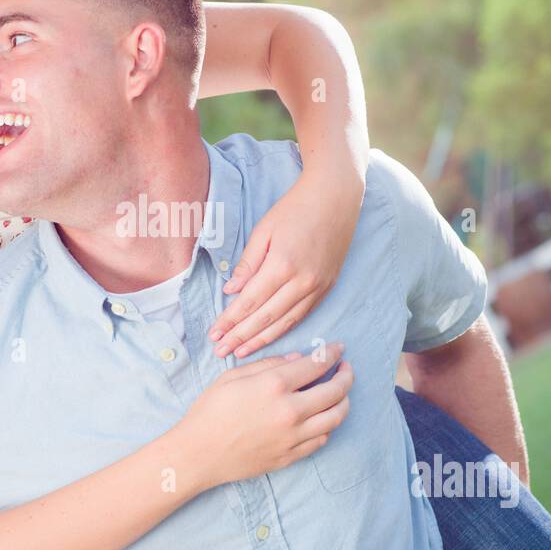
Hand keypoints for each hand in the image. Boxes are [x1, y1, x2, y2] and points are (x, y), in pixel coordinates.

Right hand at [175, 343, 352, 489]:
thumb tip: (299, 359)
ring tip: (340, 393)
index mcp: (274, 385)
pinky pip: (322, 439)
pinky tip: (323, 417)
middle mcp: (290, 411)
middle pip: (335, 391)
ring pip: (335, 417)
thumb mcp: (233, 377)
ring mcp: (293, 437)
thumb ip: (269, 364)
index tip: (338, 349)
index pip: (317, 364)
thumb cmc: (210, 411)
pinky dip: (328, 425)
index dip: (332, 353)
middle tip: (345, 369)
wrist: (198, 454)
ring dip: (344, 401)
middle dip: (345, 376)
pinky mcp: (291, 456)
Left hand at [208, 170, 360, 358]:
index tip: (215, 334)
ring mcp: (317, 287)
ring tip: (240, 352)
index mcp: (282, 264)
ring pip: (285, 323)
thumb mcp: (263, 230)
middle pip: (265, 318)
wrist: (335, 198)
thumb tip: (231, 291)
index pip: (250, 301)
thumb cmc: (295, 208)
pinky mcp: (327, 288)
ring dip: (261, 340)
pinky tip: (268, 339)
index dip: (230, 321)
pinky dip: (283, 330)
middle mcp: (302, 281)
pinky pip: (301, 316)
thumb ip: (248, 263)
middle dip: (240, 336)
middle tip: (220, 351)